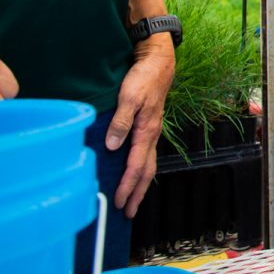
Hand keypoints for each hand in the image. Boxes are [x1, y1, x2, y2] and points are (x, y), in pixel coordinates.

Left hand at [106, 36, 174, 217]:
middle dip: (138, 193)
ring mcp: (152, 130)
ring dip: (140, 184)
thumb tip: (114, 147)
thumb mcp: (129, 97)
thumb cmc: (144, 77)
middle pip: (147, 171)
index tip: (120, 202)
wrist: (159, 61)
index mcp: (147, 130)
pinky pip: (147, 154)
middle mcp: (152, 134)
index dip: (128, 186)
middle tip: (128, 213)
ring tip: (133, 199)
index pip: (136, 166)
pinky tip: (135, 171)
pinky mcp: (149, 125)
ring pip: (148, 164)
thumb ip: (121, 122)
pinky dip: (141, 169)